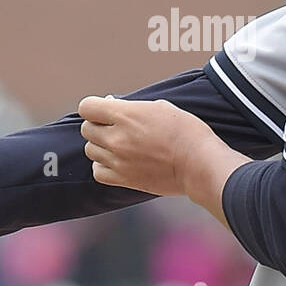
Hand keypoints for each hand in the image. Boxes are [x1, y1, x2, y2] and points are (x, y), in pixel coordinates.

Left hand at [78, 96, 219, 197]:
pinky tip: (117, 162)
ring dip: (101, 146)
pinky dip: (103, 166)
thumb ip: (133, 107)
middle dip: (98, 126)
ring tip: (119, 146)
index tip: (104, 110)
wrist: (199, 163)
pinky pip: (97, 171)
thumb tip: (113, 106)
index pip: (87, 107)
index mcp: (126, 114)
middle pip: (87, 129)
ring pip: (90, 150)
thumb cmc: (186, 132)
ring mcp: (118, 160)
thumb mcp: (161, 107)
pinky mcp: (123, 179)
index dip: (94, 107)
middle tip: (115, 128)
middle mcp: (117, 137)